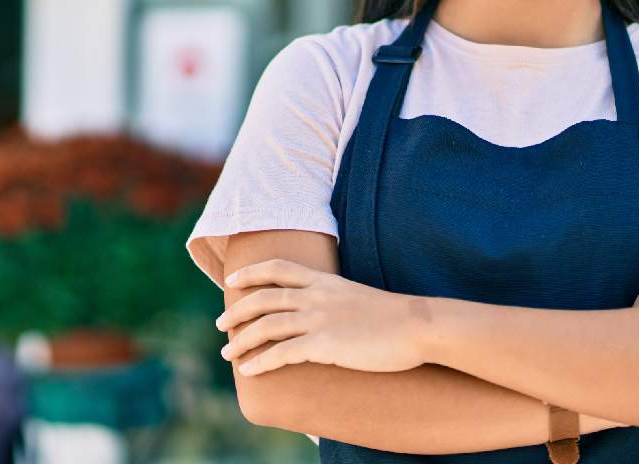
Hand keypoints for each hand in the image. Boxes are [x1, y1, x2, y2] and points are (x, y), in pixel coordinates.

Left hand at [215, 258, 426, 375]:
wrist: (417, 326)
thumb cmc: (394, 317)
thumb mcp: (359, 298)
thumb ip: (337, 300)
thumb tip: (327, 314)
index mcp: (325, 281)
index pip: (279, 268)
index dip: (252, 272)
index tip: (232, 279)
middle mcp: (317, 296)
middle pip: (264, 297)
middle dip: (237, 310)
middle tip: (221, 325)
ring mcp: (319, 319)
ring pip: (266, 326)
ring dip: (241, 340)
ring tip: (227, 352)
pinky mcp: (325, 345)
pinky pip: (282, 353)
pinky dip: (261, 362)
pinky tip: (249, 371)